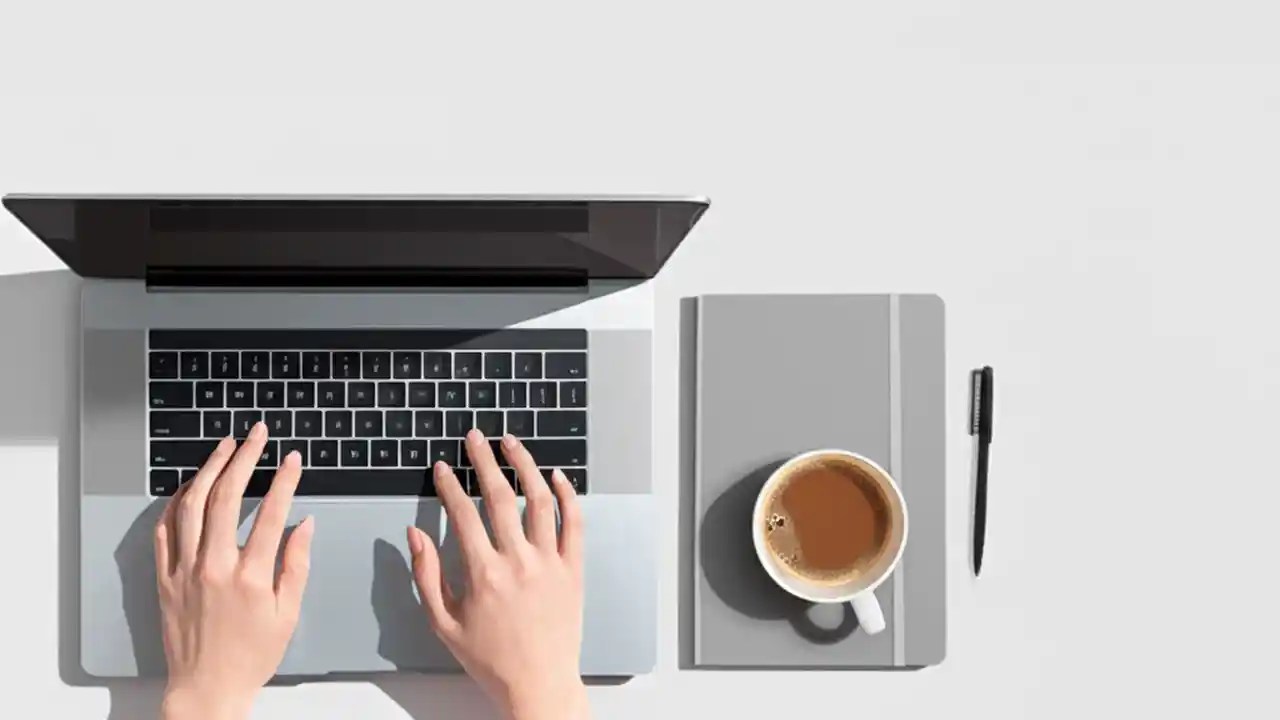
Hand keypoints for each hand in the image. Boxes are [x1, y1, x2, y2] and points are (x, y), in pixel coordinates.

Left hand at [154, 423, 313, 719]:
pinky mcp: (165, 578)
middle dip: (244, 458)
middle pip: (227, 497)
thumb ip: (297, 565)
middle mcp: (213, 568)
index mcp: (250, 577)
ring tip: (224, 447)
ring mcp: (184, 571)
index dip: (284, 480)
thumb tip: (304, 525)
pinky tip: (188, 486)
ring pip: (191, 506)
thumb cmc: (251, 656)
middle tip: (256, 436)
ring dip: (208, 470)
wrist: (206, 687)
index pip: (271, 514)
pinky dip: (175, 502)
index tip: (292, 460)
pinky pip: (164, 530)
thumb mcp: (288, 614)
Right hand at [408, 430, 586, 719]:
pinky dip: (567, 495)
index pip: (463, 514)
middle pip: (500, 496)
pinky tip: (556, 476)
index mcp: (483, 574)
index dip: (448, 486)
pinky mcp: (573, 569)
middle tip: (474, 437)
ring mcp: (549, 563)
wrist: (538, 683)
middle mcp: (518, 562)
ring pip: (539, 501)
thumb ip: (426, 576)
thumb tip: (414, 535)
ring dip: (525, 466)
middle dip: (483, 460)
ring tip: (511, 443)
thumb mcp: (443, 623)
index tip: (441, 468)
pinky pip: (573, 523)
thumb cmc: (489, 659)